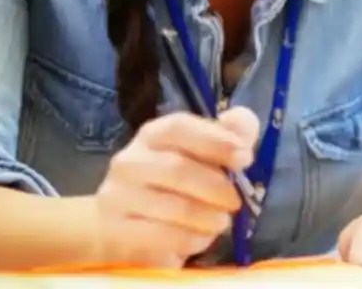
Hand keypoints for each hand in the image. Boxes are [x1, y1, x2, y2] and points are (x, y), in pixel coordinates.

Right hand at [91, 108, 258, 266]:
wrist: (128, 225)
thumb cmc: (175, 184)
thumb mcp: (204, 156)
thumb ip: (229, 135)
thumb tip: (241, 121)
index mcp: (153, 135)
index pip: (179, 127)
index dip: (215, 141)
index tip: (245, 158)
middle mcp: (129, 161)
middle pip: (176, 168)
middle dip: (215, 186)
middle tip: (236, 202)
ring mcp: (117, 196)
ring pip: (171, 206)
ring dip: (206, 216)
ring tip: (222, 222)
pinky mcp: (116, 230)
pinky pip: (160, 236)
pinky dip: (190, 239)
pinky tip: (202, 239)